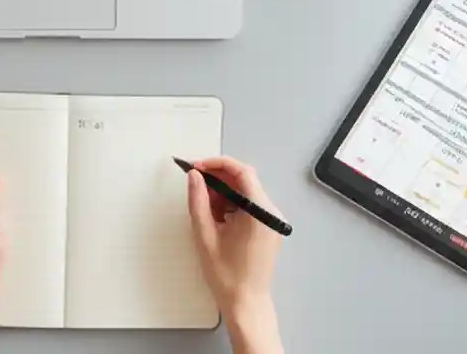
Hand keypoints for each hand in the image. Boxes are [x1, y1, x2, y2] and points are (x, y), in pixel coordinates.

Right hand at [187, 157, 284, 353]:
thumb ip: (198, 201)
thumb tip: (194, 177)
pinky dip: (231, 205)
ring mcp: (271, 221)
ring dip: (223, 193)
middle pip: (245, 180)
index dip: (217, 164)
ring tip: (203, 207)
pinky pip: (249, 205)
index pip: (242, 172)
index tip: (197, 166)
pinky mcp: (268, 227)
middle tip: (195, 184)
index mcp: (260, 213)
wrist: (246, 303)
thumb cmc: (227, 276)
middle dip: (218, 179)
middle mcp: (271, 213)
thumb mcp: (205, 235)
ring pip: (245, 192)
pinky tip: (215, 217)